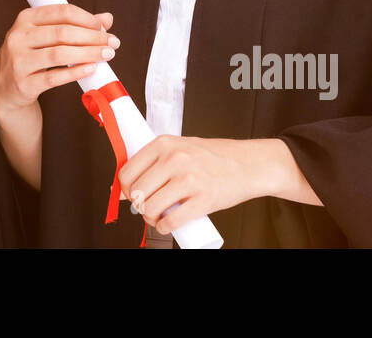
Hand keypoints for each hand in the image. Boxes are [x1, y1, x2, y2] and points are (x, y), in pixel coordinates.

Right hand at [0, 3, 117, 120]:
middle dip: (92, 37)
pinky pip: (55, 77)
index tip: (103, 27)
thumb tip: (107, 18)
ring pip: (59, 54)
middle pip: (63, 33)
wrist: (5, 90)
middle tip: (112, 42)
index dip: (86, 18)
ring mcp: (19, 61)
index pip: (61, 12)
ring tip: (106, 55)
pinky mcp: (23, 84)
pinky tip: (91, 69)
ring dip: (88, 53)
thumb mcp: (46, 36)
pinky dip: (76, 72)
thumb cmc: (30, 58)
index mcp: (25, 19)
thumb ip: (75, 25)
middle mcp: (18, 37)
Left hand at [118, 136, 278, 234]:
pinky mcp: (204, 199)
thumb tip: (123, 188)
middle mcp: (175, 159)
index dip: (125, 189)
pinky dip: (164, 228)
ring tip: (157, 216)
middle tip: (147, 207)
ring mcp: (190, 179)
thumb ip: (155, 162)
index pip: (127, 172)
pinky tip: (167, 224)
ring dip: (150, 218)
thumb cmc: (213, 157)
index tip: (132, 195)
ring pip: (151, 208)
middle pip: (137, 192)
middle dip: (138, 205)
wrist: (248, 164)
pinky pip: (172, 221)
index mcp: (164, 144)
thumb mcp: (180, 148)